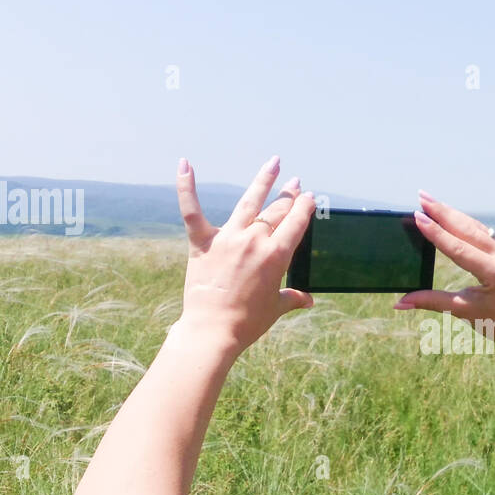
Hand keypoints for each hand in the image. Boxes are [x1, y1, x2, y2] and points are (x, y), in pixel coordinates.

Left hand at [174, 155, 315, 352]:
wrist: (213, 330)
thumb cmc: (247, 322)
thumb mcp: (276, 308)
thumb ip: (293, 298)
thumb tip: (309, 301)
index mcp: (277, 256)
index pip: (296, 223)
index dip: (305, 208)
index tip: (309, 197)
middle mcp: (254, 241)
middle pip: (276, 211)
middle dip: (289, 196)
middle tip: (295, 183)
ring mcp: (228, 239)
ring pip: (248, 202)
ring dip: (262, 181)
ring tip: (273, 164)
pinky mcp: (202, 243)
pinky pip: (192, 210)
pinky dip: (186, 187)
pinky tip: (185, 164)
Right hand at [394, 190, 494, 341]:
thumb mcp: (463, 312)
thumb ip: (431, 302)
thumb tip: (399, 303)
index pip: (458, 248)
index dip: (436, 232)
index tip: (418, 215)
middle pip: (467, 230)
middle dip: (442, 212)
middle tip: (421, 197)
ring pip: (474, 226)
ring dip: (451, 213)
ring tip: (430, 201)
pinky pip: (481, 231)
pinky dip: (462, 221)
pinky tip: (448, 212)